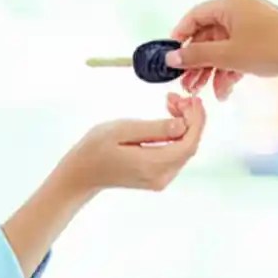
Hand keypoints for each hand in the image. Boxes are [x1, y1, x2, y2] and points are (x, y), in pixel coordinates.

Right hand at [54, 93, 205, 194]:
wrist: (81, 173)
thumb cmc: (95, 149)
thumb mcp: (121, 130)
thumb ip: (154, 129)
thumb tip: (181, 125)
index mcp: (153, 166)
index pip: (188, 143)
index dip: (195, 120)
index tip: (192, 99)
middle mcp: (161, 177)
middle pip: (189, 146)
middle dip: (190, 119)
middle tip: (177, 97)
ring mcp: (161, 179)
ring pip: (184, 149)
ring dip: (184, 125)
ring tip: (171, 104)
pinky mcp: (158, 177)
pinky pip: (176, 154)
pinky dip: (177, 134)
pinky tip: (168, 119)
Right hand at [166, 0, 277, 99]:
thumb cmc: (270, 49)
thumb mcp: (228, 55)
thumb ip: (196, 56)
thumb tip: (171, 58)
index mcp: (229, 3)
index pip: (194, 17)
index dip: (179, 37)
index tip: (171, 58)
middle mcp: (239, 8)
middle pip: (207, 35)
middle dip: (197, 63)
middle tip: (187, 84)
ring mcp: (251, 22)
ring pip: (223, 46)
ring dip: (213, 70)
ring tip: (206, 93)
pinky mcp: (262, 37)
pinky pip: (238, 51)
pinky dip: (230, 69)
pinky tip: (226, 91)